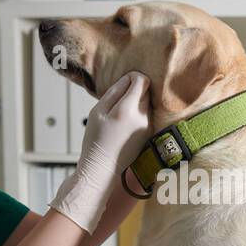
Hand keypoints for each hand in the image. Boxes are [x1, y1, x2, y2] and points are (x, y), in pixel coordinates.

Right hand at [51, 71, 149, 233]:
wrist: (102, 168)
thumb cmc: (96, 140)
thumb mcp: (97, 111)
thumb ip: (114, 92)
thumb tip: (128, 78)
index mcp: (128, 109)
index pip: (142, 80)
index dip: (132, 78)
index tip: (123, 84)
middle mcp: (143, 117)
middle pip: (147, 90)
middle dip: (135, 90)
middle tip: (119, 101)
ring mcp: (148, 127)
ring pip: (148, 103)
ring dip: (137, 103)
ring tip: (121, 115)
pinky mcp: (150, 134)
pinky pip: (148, 116)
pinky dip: (139, 115)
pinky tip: (126, 124)